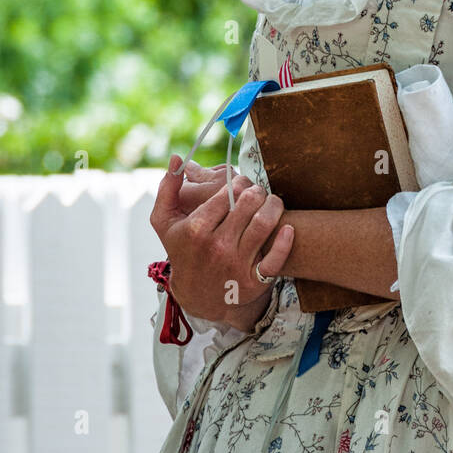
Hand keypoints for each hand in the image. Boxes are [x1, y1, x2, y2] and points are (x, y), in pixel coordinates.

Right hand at [150, 154, 294, 325]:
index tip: (240, 184)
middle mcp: (216, 247)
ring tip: (272, 202)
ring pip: (264, 224)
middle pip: (248, 203)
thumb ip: (168, 189)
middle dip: (256, 190)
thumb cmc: (183, 250)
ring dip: (274, 205)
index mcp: (196, 229)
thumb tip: (176, 157)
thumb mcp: (166, 223)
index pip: (228, 192)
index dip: (238, 182)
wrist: (196, 295)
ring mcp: (236, 264)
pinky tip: (287, 227)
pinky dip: (285, 240)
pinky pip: (276, 258)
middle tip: (256, 191)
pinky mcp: (253, 281)